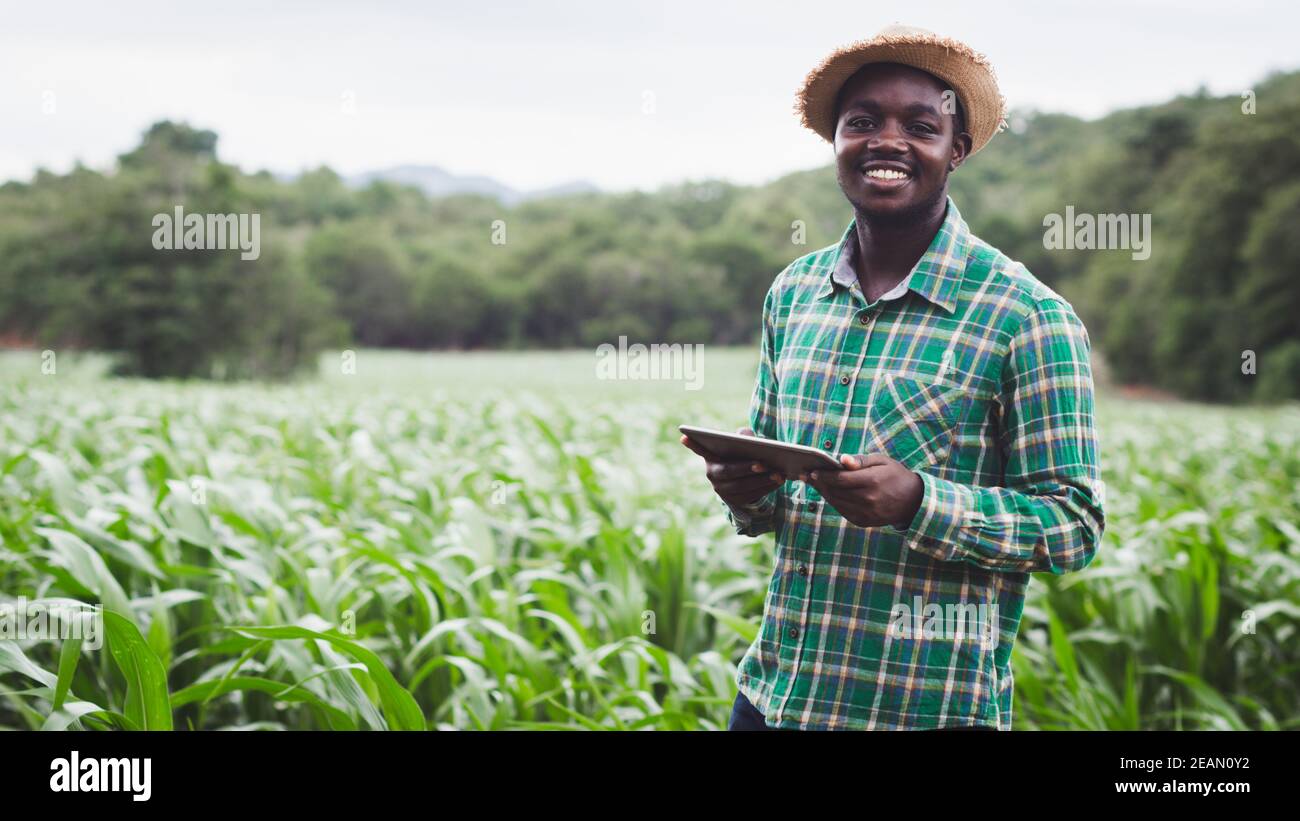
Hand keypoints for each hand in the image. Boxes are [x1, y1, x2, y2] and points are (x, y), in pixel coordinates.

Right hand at [680, 427, 784, 507]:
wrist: (746, 478)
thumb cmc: (743, 453)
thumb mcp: (742, 442)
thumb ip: (743, 435)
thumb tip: (747, 438)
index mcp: (711, 457)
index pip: (699, 449)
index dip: (692, 444)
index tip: (683, 436)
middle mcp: (712, 475)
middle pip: (727, 472)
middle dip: (746, 468)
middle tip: (763, 464)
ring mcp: (722, 490)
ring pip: (742, 486)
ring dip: (762, 480)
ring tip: (778, 473)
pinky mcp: (735, 501)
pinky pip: (752, 495)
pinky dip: (766, 488)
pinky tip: (779, 481)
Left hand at [798, 454, 922, 528]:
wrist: (914, 501)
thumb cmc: (896, 476)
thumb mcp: (882, 461)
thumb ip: (860, 460)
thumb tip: (841, 459)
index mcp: (872, 481)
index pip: (840, 479)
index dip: (824, 475)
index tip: (812, 471)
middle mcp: (868, 499)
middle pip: (835, 492)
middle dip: (820, 484)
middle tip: (808, 476)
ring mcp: (866, 513)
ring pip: (837, 503)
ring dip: (824, 493)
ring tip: (816, 484)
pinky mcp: (865, 522)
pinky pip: (843, 511)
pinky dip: (835, 502)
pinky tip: (830, 494)